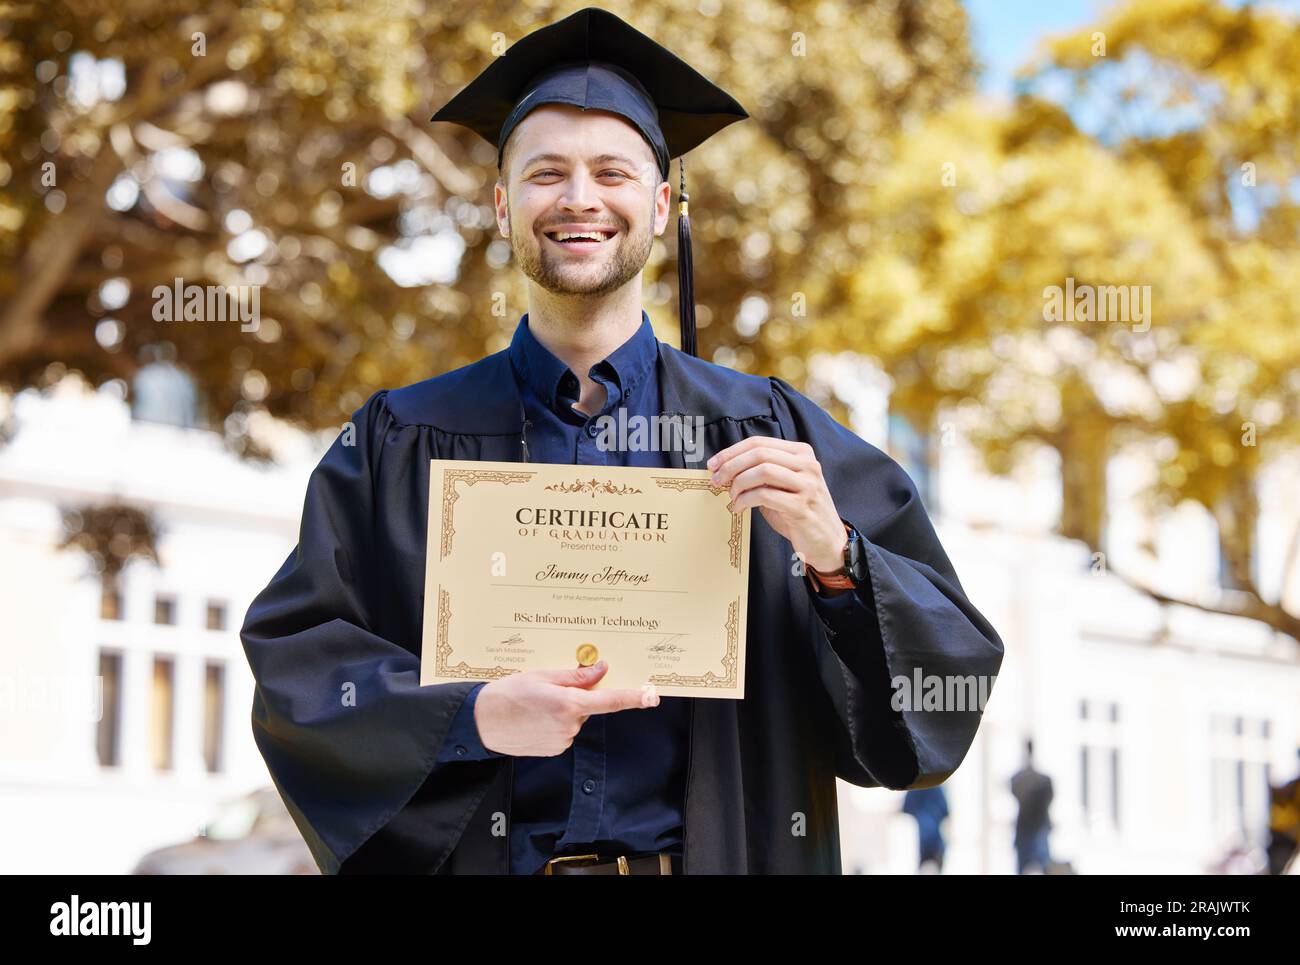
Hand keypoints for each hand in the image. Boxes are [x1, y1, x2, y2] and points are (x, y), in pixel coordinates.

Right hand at [474, 661, 658, 756]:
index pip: (610, 701)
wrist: (481, 722)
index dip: (633, 698)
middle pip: (588, 706)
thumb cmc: (509, 694)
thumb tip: (601, 669)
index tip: (652, 696)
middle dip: (575, 696)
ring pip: (575, 719)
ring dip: (563, 710)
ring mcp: (562, 740)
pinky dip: (554, 723)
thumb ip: (575, 675)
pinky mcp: (554, 750)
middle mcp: (570, 725)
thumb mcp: (542, 675)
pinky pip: (564, 731)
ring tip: (534, 706)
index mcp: (569, 703)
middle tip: (547, 690)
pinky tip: (535, 719)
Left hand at [707, 437, 847, 573]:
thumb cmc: (799, 511)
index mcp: (802, 453)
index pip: (759, 442)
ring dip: (738, 483)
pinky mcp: (801, 507)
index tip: (713, 464)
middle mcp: (807, 465)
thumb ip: (762, 472)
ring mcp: (807, 485)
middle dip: (731, 466)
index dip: (731, 451)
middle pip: (759, 453)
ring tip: (731, 496)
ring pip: (762, 471)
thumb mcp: (783, 485)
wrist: (826, 541)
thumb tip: (726, 467)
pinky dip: (745, 500)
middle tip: (716, 480)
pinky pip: (764, 495)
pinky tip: (738, 508)